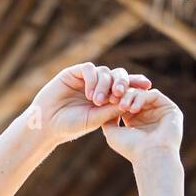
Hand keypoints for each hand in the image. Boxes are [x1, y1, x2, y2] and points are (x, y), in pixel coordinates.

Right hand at [27, 62, 152, 144]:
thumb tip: (131, 102)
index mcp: (106, 98)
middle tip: (121, 93)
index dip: (136, 84)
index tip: (148, 87)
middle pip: (117, 75)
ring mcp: (87, 78)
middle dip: (122, 82)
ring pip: (104, 72)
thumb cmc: (70, 126)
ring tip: (98, 101)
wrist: (47, 124)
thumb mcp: (95, 120)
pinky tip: (90, 94)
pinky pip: (90, 69)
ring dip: (104, 85)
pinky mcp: (74, 72)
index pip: (125, 87)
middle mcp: (99, 85)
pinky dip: (93, 80)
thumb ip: (111, 110)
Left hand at [101, 87, 183, 163]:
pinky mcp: (170, 109)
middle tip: (113, 99)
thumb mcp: (112, 133)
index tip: (105, 99)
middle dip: (122, 95)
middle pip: (134, 94)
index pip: (125, 100)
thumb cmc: (131, 149)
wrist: (150, 157)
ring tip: (122, 107)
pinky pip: (154, 95)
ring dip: (131, 96)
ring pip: (143, 93)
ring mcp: (160, 110)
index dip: (115, 97)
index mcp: (135, 119)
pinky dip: (142, 98)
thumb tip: (102, 104)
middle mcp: (148, 114)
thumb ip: (106, 118)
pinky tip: (133, 108)